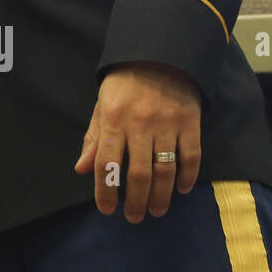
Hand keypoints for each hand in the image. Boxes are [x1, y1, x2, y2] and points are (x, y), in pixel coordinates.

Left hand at [74, 61, 202, 222]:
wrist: (159, 54)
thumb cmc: (124, 83)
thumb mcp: (102, 105)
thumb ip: (94, 138)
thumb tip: (81, 168)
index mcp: (113, 120)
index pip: (106, 164)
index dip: (104, 190)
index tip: (106, 209)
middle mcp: (139, 125)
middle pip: (138, 174)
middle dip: (136, 201)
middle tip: (134, 217)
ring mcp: (167, 124)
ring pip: (165, 171)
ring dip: (161, 196)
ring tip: (156, 211)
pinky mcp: (190, 123)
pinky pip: (191, 157)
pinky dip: (187, 176)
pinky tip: (181, 189)